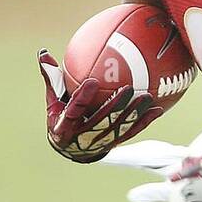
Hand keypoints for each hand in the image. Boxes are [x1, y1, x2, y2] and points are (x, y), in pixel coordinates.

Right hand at [38, 50, 156, 162]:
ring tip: (147, 97)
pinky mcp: (115, 142)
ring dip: (134, 114)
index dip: (82, 97)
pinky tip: (158, 110)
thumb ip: (52, 79)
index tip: (92, 82)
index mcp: (65, 126)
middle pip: (101, 120)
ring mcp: (101, 141)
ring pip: (119, 127)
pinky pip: (131, 132)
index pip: (74, 110)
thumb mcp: (53, 101)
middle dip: (116, 106)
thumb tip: (42, 52)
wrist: (71, 149)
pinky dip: (145, 121)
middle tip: (128, 88)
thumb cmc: (61, 117)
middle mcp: (83, 136)